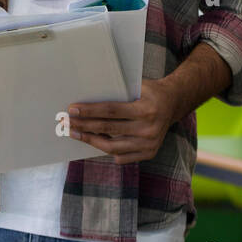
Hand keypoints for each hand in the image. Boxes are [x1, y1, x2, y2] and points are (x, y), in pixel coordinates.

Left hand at [66, 77, 181, 165]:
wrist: (174, 103)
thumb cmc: (150, 90)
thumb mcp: (137, 85)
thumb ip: (117, 91)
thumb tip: (87, 96)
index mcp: (146, 109)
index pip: (111, 111)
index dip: (90, 111)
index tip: (72, 110)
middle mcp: (149, 129)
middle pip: (109, 129)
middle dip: (84, 126)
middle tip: (67, 122)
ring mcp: (150, 144)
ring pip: (113, 147)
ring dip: (91, 140)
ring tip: (76, 134)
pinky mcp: (150, 153)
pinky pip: (122, 156)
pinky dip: (107, 150)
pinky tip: (94, 142)